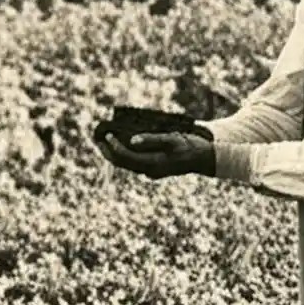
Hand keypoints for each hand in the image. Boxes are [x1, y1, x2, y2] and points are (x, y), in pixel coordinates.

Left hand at [96, 131, 215, 179]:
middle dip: (108, 151)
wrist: (205, 158)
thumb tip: (132, 140)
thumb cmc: (190, 146)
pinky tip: (122, 144)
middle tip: (97, 138)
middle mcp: (150, 170)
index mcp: (153, 164)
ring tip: (105, 141)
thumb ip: (152, 140)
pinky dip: (125, 154)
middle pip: (122, 163)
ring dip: (115, 153)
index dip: (113, 146)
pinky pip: (134, 162)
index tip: (106, 133)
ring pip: (127, 164)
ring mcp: (152, 171)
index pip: (125, 157)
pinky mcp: (155, 167)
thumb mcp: (172, 140)